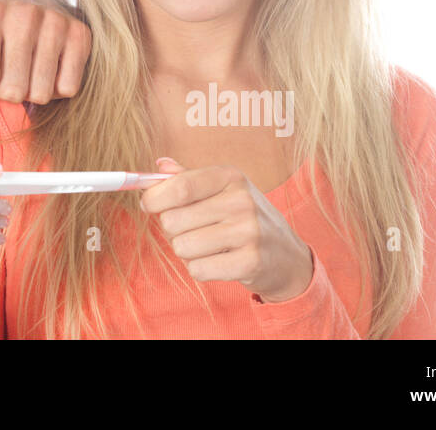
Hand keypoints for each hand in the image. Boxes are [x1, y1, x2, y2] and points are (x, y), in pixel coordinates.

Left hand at [0, 0, 90, 111]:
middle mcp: (25, 13)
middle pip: (15, 90)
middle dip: (2, 92)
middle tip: (1, 75)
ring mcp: (56, 22)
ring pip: (43, 92)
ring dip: (28, 92)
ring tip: (20, 73)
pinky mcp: (80, 34)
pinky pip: (69, 86)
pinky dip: (55, 88)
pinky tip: (43, 71)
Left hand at [140, 157, 314, 301]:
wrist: (287, 256)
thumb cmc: (244, 218)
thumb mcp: (222, 190)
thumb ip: (188, 178)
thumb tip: (159, 166)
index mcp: (230, 176)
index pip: (179, 186)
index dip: (154, 198)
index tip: (148, 205)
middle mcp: (241, 201)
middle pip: (173, 220)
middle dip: (171, 230)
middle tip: (190, 230)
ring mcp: (249, 232)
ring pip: (182, 247)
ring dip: (186, 251)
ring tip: (207, 246)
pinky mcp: (251, 262)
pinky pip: (198, 269)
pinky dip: (200, 269)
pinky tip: (218, 261)